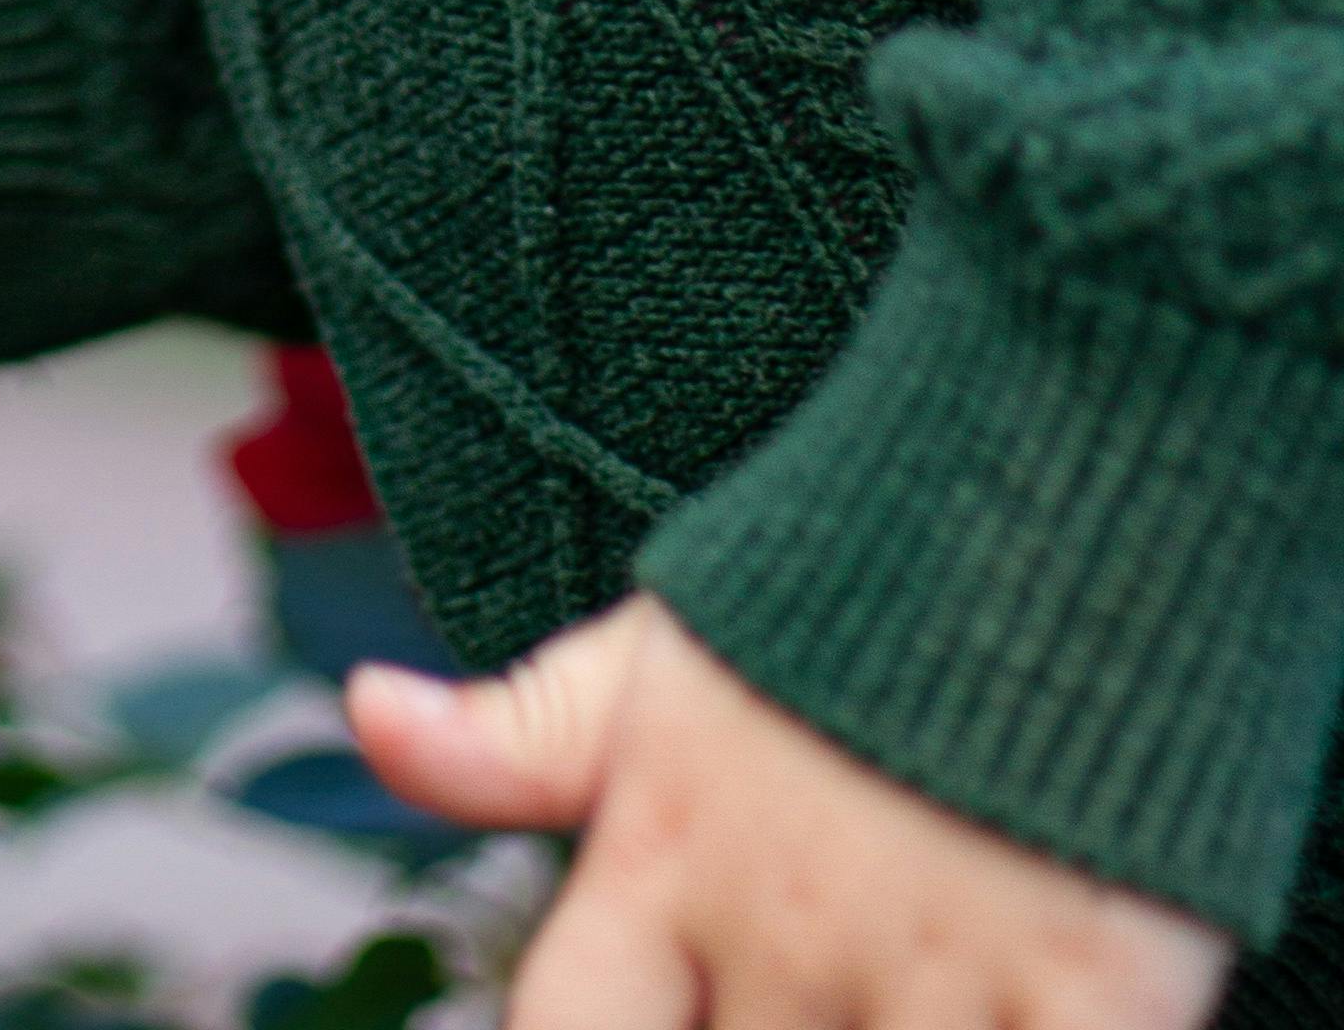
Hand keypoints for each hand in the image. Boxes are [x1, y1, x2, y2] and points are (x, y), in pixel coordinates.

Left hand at [348, 590, 1234, 1029]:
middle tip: (776, 993)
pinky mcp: (1090, 991)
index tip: (638, 1017)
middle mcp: (781, 930)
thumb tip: (366, 711)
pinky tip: (989, 1020)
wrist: (1061, 479)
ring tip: (867, 1008)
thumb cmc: (847, 584)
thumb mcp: (659, 653)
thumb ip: (516, 734)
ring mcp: (934, 968)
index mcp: (663, 857)